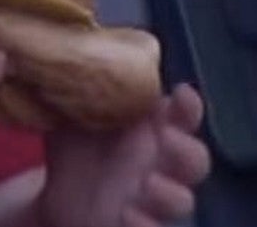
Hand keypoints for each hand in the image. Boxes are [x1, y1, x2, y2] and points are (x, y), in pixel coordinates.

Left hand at [38, 84, 209, 226]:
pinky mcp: (138, 224)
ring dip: (170, 193)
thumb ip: (79, 87)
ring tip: (147, 184)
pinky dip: (146, 225)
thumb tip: (65, 48)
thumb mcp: (74, 111)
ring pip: (182, 200)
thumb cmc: (80, 143)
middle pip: (195, 160)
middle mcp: (161, 163)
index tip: (182, 92)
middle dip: (188, 150)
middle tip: (166, 137)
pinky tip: (127, 214)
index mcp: (154, 128)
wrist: (61, 192)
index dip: (189, 106)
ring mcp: (153, 198)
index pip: (184, 116)